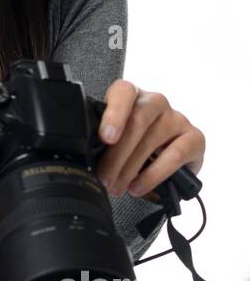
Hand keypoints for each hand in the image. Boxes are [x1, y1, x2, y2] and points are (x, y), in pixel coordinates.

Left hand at [95, 80, 205, 200]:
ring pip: (152, 139)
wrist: (161, 165)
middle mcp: (156, 102)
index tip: (105, 138)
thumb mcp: (112, 142)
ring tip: (117, 188)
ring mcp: (177, 118)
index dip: (114, 113)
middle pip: (137, 120)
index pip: (123, 92)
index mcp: (131, 96)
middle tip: (104, 178)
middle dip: (116, 154)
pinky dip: (154, 174)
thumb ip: (101, 142)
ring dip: (130, 169)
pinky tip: (138, 187)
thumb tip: (86, 159)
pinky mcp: (195, 138)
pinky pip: (176, 154)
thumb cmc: (130, 148)